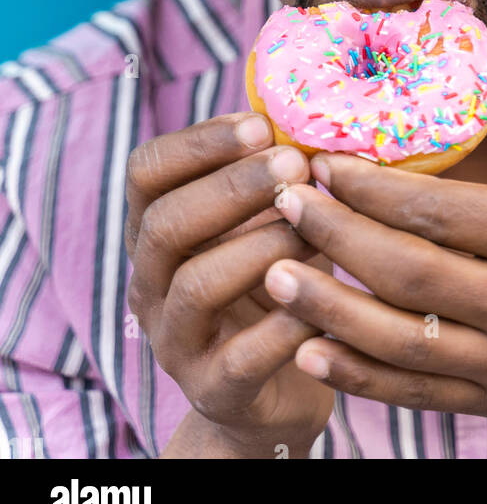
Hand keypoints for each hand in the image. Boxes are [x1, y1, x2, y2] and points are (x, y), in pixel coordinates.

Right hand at [125, 112, 333, 456]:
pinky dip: (285, 324)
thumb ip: (275, 175)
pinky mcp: (214, 392)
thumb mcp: (270, 218)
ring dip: (260, 246)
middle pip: (165, 223)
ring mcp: (175, 342)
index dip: (198, 143)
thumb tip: (312, 111)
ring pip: (197, 285)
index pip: (146, 172)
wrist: (280, 387)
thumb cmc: (280, 279)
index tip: (259, 124)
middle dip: (233, 187)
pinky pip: (241, 357)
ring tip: (314, 228)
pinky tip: (324, 300)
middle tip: (295, 166)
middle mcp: (150, 283)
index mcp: (156, 230)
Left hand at [264, 77, 486, 430]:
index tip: (322, 159)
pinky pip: (416, 395)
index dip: (370, 187)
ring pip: (399, 341)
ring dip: (327, 310)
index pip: (438, 210)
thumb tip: (465, 62)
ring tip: (274, 273)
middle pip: (407, 272)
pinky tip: (309, 351)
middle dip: (333, 236)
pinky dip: (357, 378)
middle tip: (282, 202)